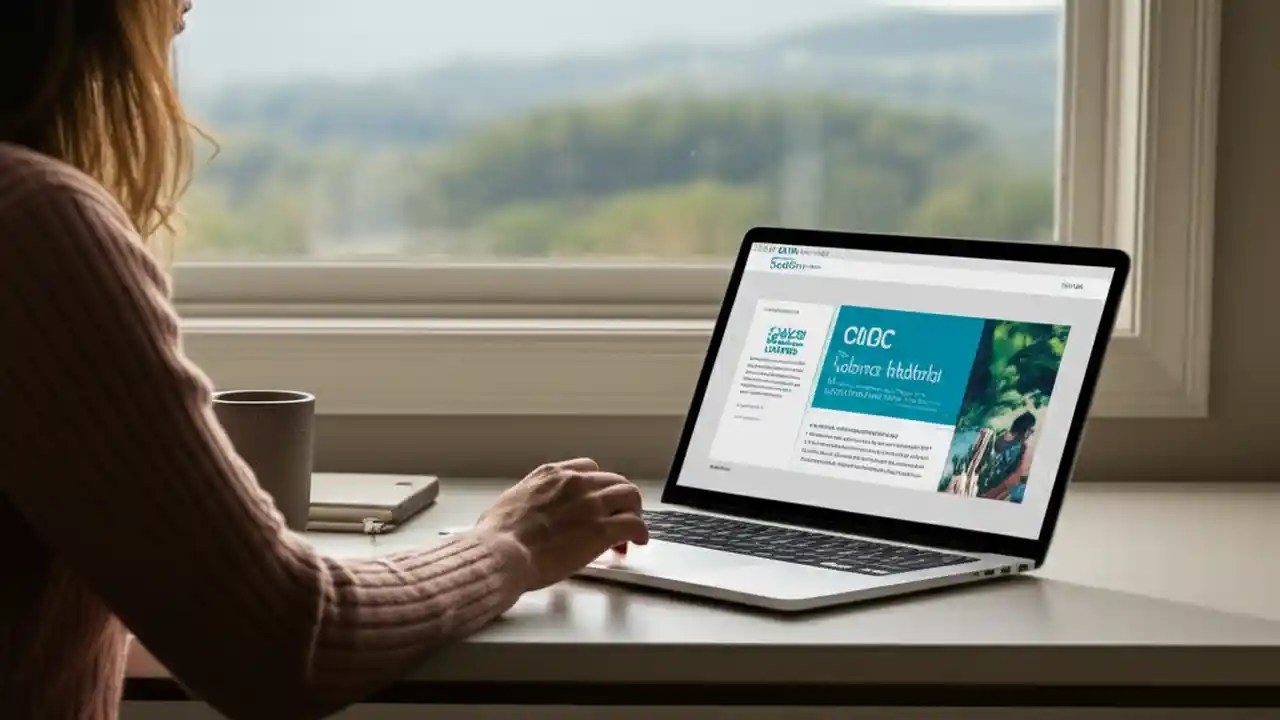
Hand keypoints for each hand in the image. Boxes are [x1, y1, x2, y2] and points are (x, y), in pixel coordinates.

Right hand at [476, 458, 648, 590]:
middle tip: (619, 515)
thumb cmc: (497, 535)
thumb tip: (530, 512)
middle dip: (618, 499)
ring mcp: (591, 504)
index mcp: (552, 474)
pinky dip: (641, 532)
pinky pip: (634, 524)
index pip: (589, 468)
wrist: (501, 552)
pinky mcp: (602, 529)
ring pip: (630, 496)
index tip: (597, 499)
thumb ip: (530, 500)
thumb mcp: (511, 502)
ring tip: (631, 528)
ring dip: (633, 511)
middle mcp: (575, 483)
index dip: (597, 486)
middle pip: (614, 480)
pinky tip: (638, 541)